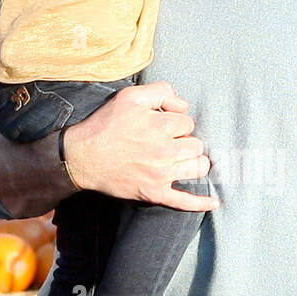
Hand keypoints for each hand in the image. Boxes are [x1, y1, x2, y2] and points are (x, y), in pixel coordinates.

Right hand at [0, 81, 217, 218]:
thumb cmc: (105, 125)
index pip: (188, 124)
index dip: (177, 123)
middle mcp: (166, 151)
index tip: (162, 126)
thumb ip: (161, 92)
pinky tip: (214, 203)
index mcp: (162, 126)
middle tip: (169, 143)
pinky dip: (201, 203)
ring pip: (197, 168)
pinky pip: (184, 202)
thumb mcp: (130, 96)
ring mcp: (162, 175)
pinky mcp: (155, 193)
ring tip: (184, 160)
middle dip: (185, 142)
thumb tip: (183, 105)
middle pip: (196, 145)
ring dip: (195, 163)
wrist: (81, 157)